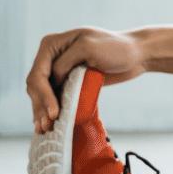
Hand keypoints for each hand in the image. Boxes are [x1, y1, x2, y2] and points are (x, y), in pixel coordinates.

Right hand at [26, 28, 147, 132]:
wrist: (136, 55)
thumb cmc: (117, 48)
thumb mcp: (89, 47)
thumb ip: (65, 61)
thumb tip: (52, 79)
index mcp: (52, 44)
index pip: (38, 73)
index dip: (44, 95)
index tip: (54, 112)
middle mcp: (50, 56)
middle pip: (36, 86)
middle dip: (40, 106)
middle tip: (47, 126)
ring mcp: (58, 70)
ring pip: (40, 94)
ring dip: (41, 111)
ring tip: (45, 129)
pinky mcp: (68, 81)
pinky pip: (52, 97)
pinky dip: (48, 110)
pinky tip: (47, 123)